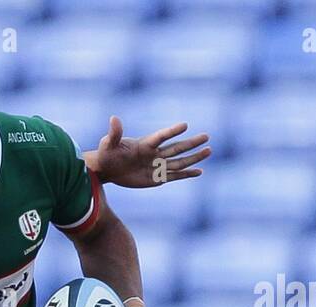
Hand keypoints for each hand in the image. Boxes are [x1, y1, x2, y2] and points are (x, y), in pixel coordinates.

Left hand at [88, 116, 210, 188]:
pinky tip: (199, 171)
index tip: (184, 125)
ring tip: (208, 150)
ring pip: (179, 161)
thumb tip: (114, 119)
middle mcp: (155, 153)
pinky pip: (174, 176)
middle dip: (191, 143)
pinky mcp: (157, 178)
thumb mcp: (108, 144)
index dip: (171, 131)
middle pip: (176, 148)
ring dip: (194, 157)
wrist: (108, 169)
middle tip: (206, 136)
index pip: (161, 137)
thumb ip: (114, 133)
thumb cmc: (107, 153)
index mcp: (145, 144)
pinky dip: (186, 174)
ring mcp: (157, 165)